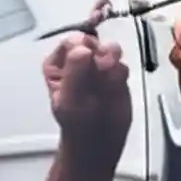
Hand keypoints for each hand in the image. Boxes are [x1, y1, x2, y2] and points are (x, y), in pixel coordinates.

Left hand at [42, 28, 131, 143]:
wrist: (99, 140)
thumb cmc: (77, 122)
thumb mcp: (70, 98)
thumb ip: (75, 71)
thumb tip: (83, 48)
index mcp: (58, 63)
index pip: (72, 41)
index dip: (84, 48)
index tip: (89, 61)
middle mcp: (77, 60)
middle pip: (93, 41)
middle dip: (100, 55)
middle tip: (101, 71)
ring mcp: (97, 65)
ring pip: (110, 49)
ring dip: (112, 65)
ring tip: (107, 83)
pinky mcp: (115, 73)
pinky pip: (123, 64)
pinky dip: (120, 76)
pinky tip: (114, 90)